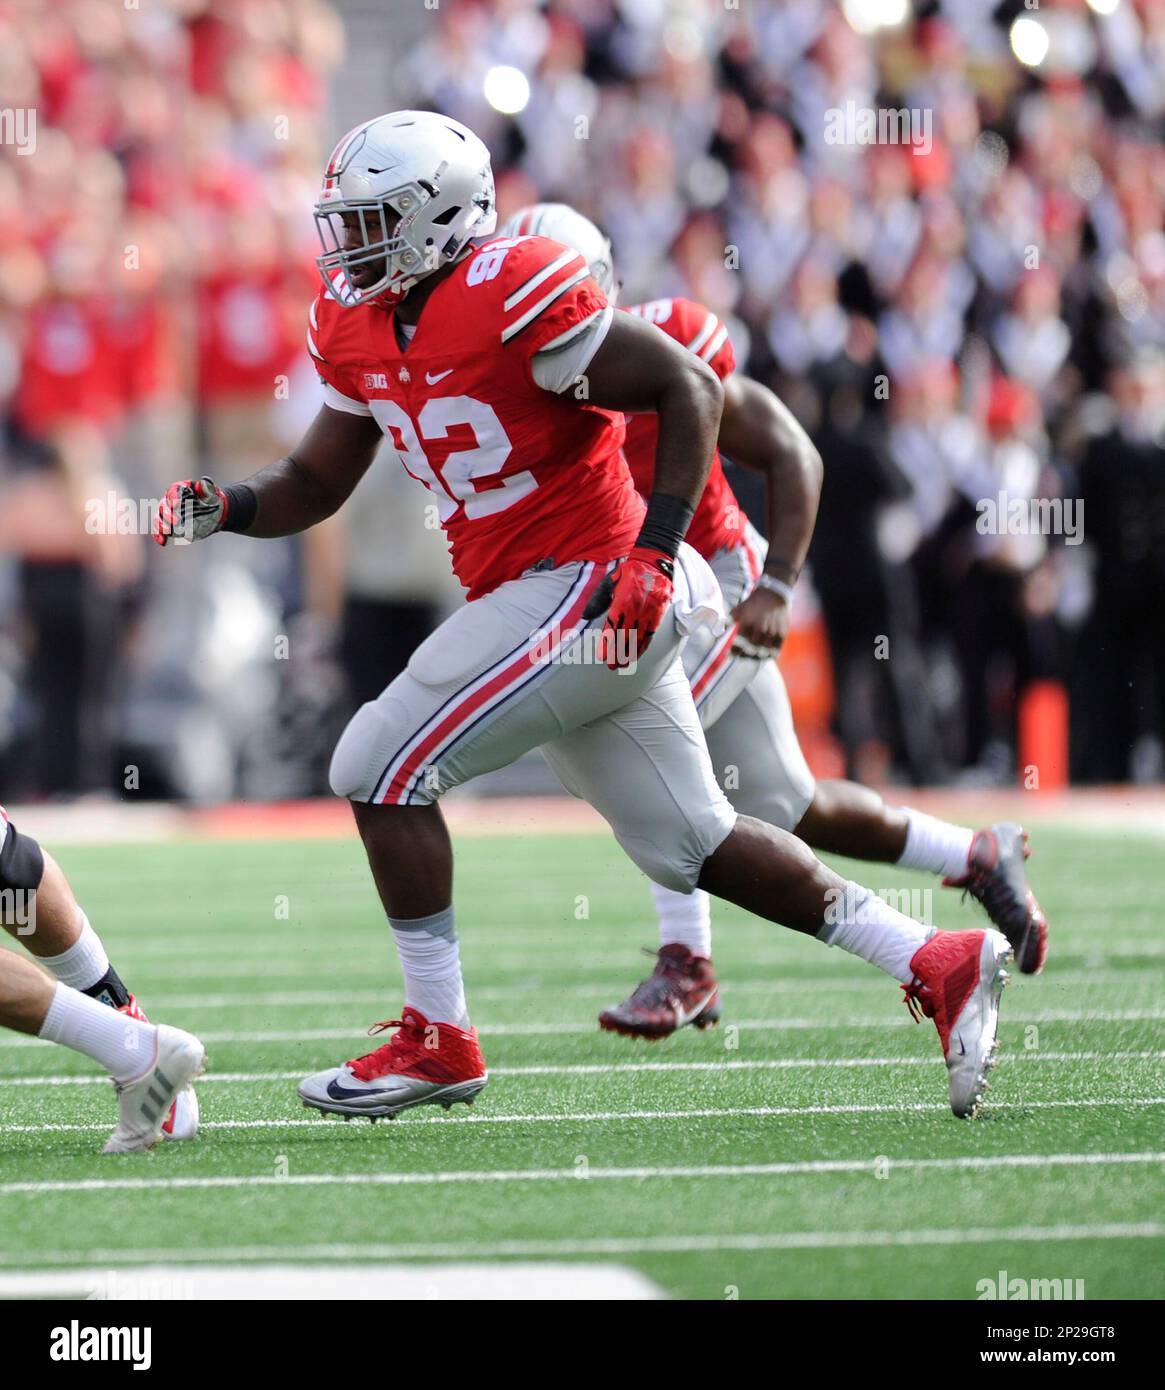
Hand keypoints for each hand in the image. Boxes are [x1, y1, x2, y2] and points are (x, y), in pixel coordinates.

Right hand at [152, 477, 228, 546]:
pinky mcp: (170, 526)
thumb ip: (207, 487)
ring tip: (167, 531)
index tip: (177, 504)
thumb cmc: (212, 499)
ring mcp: (169, 514)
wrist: (214, 512)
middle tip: (177, 521)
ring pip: (158, 518)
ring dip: (160, 525)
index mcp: (180, 489)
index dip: (173, 498)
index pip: (173, 491)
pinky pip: (160, 530)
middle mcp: (170, 501)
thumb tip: (202, 483)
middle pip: (163, 506)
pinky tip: (162, 542)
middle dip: (168, 514)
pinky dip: (159, 535)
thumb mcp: (212, 492)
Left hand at [585, 546, 674, 668]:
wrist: (653, 563)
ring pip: (639, 639)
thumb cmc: (628, 573)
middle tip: (612, 666)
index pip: (613, 627)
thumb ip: (598, 600)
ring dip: (630, 654)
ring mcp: (648, 613)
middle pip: (625, 637)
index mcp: (622, 601)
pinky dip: (643, 646)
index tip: (602, 656)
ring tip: (623, 665)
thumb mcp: (609, 583)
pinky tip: (637, 655)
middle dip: (618, 654)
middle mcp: (636, 609)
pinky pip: (650, 634)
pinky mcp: (658, 615)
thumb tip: (586, 616)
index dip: (607, 643)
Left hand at [730, 584, 789, 658]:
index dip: (734, 651)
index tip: (729, 655)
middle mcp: (760, 628)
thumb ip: (731, 619)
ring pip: (763, 652)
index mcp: (748, 622)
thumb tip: (721, 630)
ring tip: (752, 658)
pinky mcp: (782, 633)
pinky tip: (764, 656)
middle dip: (744, 656)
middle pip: (751, 650)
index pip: (739, 642)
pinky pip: (775, 650)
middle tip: (741, 657)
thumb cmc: (755, 601)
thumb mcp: (740, 607)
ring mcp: (772, 632)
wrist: (775, 593)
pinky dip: (769, 655)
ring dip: (756, 657)